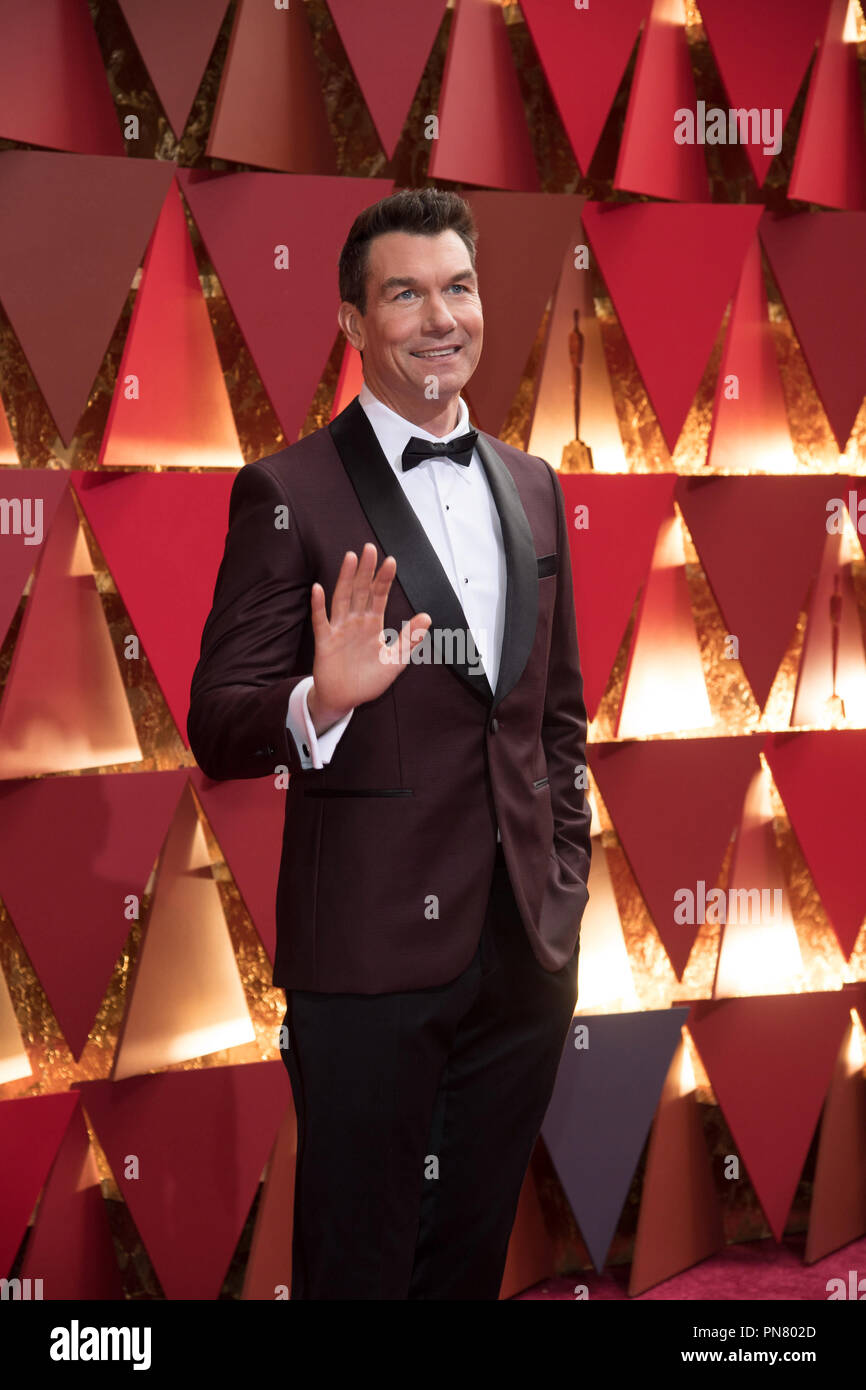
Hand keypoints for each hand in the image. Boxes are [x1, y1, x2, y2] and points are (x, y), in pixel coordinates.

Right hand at [308, 543, 430, 729]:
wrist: (345, 699)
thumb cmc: (368, 679)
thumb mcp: (395, 660)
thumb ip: (410, 639)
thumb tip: (427, 616)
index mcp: (373, 625)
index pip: (379, 596)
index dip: (385, 579)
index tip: (391, 561)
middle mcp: (355, 622)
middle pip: (361, 591)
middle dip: (366, 570)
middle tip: (370, 548)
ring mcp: (339, 629)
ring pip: (342, 599)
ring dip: (346, 579)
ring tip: (350, 558)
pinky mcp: (324, 641)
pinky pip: (320, 621)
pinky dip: (318, 605)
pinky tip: (318, 589)